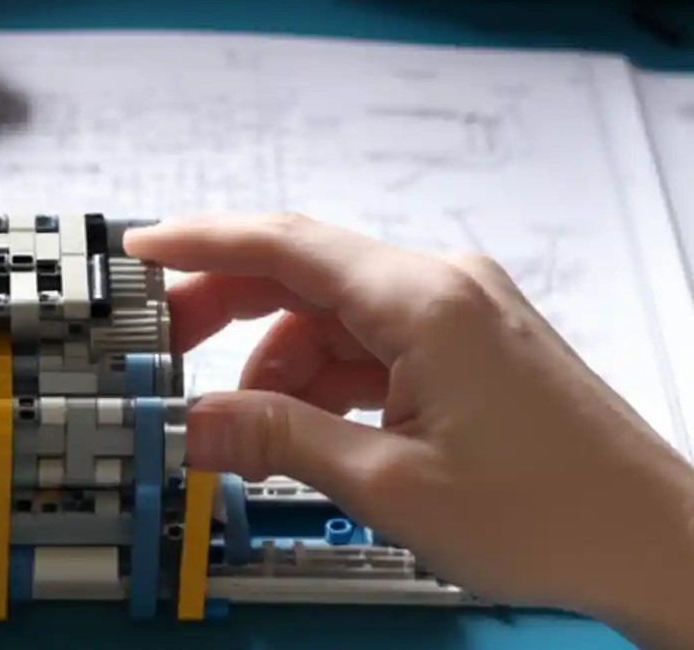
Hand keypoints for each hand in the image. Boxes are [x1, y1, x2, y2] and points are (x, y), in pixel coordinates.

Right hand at [125, 214, 693, 648]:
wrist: (655, 544)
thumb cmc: (552, 512)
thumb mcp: (389, 484)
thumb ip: (280, 441)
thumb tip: (197, 424)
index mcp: (424, 300)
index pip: (285, 243)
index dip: (202, 242)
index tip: (143, 250)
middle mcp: (442, 286)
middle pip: (303, 273)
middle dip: (228, 311)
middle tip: (166, 352)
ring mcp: (458, 313)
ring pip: (333, 316)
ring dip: (281, 366)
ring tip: (251, 432)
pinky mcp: (467, 344)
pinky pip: (371, 343)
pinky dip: (326, 380)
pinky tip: (306, 430)